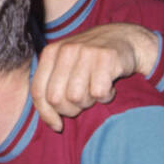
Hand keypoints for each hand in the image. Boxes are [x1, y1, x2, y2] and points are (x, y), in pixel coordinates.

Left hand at [30, 24, 155, 129]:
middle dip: (70, 109)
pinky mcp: (106, 57)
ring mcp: (86, 52)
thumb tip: (50, 121)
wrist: (124, 38)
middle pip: (56, 98)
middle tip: (83, 101)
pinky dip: (106, 96)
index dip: (46, 114)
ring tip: (95, 90)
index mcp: (50, 53)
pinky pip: (99, 93)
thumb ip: (51, 86)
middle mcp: (65, 50)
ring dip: (89, 102)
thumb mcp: (65, 66)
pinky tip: (109, 85)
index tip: (57, 125)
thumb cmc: (91, 60)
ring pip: (77, 97)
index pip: (38, 91)